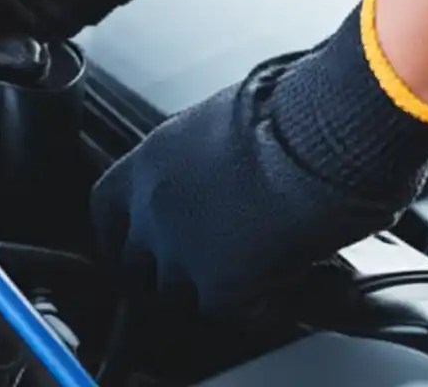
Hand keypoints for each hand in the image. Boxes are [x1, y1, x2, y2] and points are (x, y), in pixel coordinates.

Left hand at [89, 0, 427, 312]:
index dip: (121, 234)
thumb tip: (214, 173)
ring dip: (202, 292)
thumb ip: (198, 160)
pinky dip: (244, 307)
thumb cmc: (289, 115)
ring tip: (242, 277)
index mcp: (148, 163)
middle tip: (197, 270)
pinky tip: (270, 291)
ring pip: (172, 295)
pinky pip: (220, 312)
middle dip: (159, 272)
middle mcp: (152, 208)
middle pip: (133, 263)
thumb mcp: (219, 127)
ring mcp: (179, 250)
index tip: (134, 245)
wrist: (322, 139)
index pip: (105, 210)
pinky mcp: (218, 284)